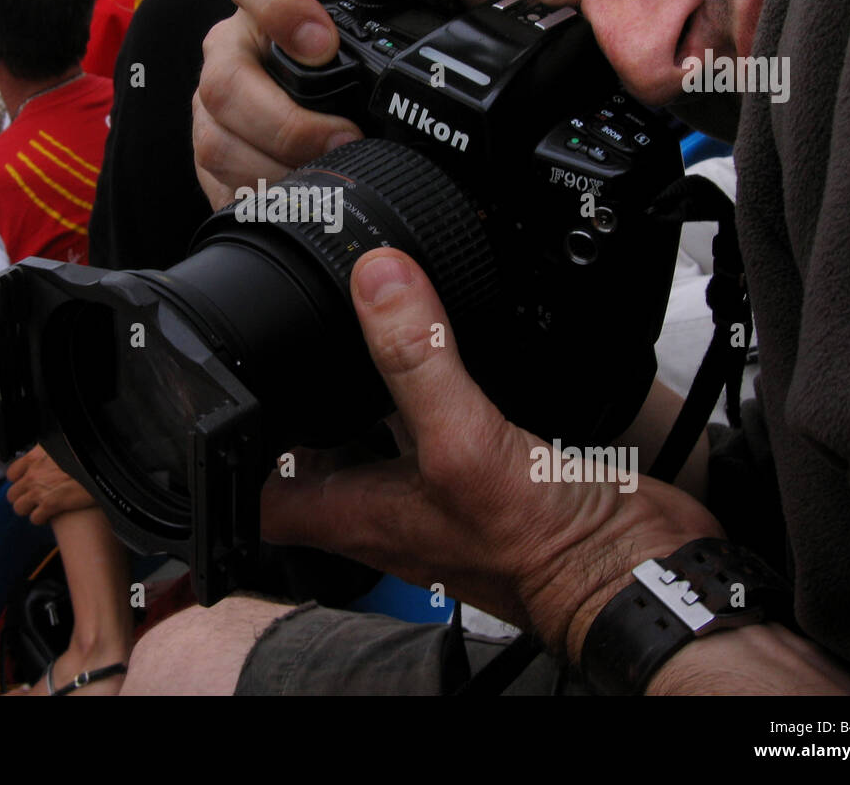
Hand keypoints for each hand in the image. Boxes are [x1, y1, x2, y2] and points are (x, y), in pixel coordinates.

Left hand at [6, 445, 94, 523]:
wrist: (101, 470)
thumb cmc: (87, 457)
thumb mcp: (65, 444)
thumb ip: (52, 450)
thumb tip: (53, 452)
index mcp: (36, 456)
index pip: (12, 473)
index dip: (19, 480)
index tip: (26, 483)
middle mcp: (33, 473)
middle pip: (12, 493)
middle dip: (22, 497)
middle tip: (33, 498)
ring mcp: (39, 490)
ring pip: (19, 508)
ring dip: (29, 509)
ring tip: (40, 508)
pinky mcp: (49, 505)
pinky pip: (35, 518)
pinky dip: (40, 518)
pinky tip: (49, 515)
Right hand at [192, 0, 423, 209]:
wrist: (344, 116)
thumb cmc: (357, 55)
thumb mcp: (386, 2)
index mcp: (261, 0)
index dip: (277, 3)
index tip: (323, 44)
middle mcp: (227, 52)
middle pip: (224, 85)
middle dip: (286, 122)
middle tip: (345, 140)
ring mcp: (212, 112)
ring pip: (217, 144)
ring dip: (275, 168)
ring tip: (331, 181)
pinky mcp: (213, 164)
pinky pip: (219, 189)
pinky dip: (262, 200)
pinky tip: (301, 202)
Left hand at [260, 248, 723, 658]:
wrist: (636, 569)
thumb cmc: (547, 549)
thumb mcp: (463, 444)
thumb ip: (418, 361)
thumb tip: (376, 279)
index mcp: (357, 511)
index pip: (257, 489)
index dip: (225, 446)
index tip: (213, 388)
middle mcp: (387, 501)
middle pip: (313, 447)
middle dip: (296, 393)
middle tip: (285, 326)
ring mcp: (433, 484)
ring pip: (375, 425)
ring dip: (362, 378)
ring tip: (350, 313)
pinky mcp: (482, 463)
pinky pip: (436, 413)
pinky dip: (430, 375)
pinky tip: (439, 334)